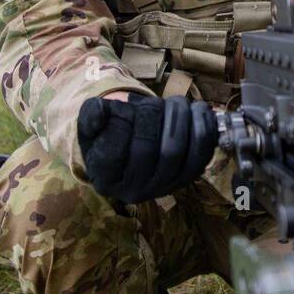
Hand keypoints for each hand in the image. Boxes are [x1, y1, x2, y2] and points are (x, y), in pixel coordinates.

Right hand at [77, 95, 217, 204]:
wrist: (136, 148)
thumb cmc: (111, 134)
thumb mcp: (92, 124)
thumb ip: (91, 115)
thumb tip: (99, 111)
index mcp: (105, 178)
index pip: (110, 155)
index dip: (119, 125)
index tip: (123, 109)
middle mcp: (134, 190)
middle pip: (146, 151)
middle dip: (153, 116)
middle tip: (154, 103)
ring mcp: (163, 187)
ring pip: (175, 151)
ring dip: (180, 119)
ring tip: (176, 104)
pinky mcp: (188, 178)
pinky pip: (201, 155)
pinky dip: (203, 128)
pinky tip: (197, 111)